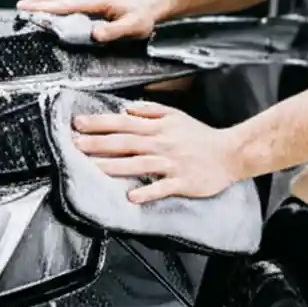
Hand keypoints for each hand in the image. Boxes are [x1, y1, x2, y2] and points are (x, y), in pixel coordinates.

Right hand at [16, 0, 167, 41]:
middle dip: (39, 2)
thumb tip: (95, 35)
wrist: (150, 6)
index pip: (68, 4)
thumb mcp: (133, 28)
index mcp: (98, 1)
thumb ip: (114, 32)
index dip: (49, 8)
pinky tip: (45, 5)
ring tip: (25, 5)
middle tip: (20, 8)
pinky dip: (52, 2)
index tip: (32, 9)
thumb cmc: (142, 18)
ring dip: (43, 1)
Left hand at [73, 102, 244, 203]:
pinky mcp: (182, 182)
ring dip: (115, 165)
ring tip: (94, 167)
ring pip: (139, 163)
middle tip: (76, 144)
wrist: (231, 153)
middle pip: (126, 142)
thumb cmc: (202, 136)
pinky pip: (162, 188)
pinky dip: (147, 192)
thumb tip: (126, 109)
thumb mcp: (176, 116)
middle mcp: (162, 144)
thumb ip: (150, 111)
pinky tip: (131, 197)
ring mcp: (172, 164)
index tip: (79, 123)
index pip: (123, 123)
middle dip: (99, 143)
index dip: (100, 123)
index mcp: (159, 128)